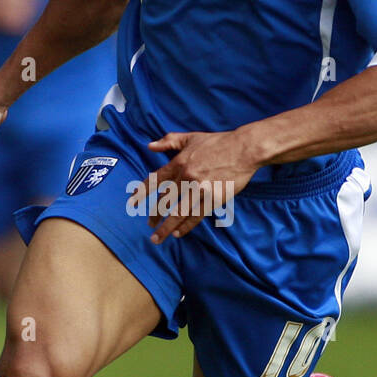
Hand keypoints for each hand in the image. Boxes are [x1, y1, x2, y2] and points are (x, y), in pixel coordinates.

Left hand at [128, 129, 259, 243]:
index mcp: (179, 163)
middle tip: (150, 225)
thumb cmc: (219, 142)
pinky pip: (196, 216)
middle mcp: (186, 177)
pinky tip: (178, 233)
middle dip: (154, 214)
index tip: (132, 203)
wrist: (244, 149)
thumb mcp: (191, 137)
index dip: (142, 192)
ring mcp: (200, 189)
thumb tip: (150, 146)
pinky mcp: (213, 199)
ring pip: (177, 213)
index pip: (155, 180)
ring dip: (165, 228)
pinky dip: (186, 226)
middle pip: (164, 200)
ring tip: (157, 238)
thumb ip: (169, 141)